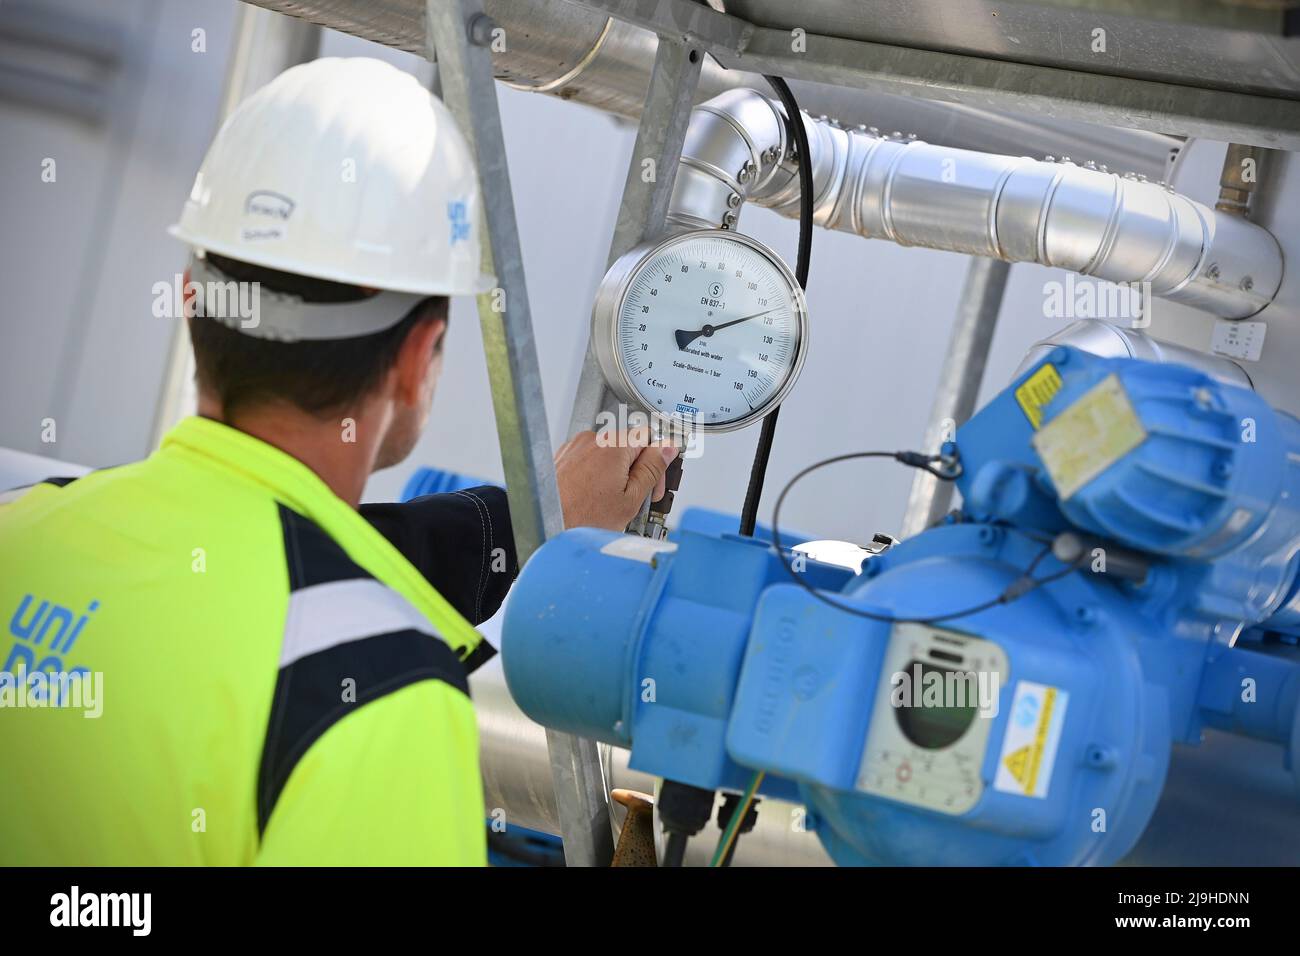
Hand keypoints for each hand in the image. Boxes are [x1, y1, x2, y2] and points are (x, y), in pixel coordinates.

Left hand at [554, 428, 679, 530]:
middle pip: (629, 446)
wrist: (545, 526)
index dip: (658, 461)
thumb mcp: (630, 499)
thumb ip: (652, 469)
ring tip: (612, 502)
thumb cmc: (581, 519)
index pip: (649, 436)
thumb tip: (667, 449)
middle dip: (637, 470)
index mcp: (613, 445)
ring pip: (609, 454)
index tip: (656, 479)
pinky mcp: (564, 456)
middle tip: (637, 498)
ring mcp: (575, 446)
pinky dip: (597, 476)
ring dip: (617, 474)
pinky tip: (595, 498)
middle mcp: (592, 439)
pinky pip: (590, 460)